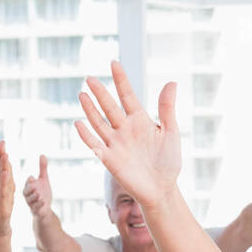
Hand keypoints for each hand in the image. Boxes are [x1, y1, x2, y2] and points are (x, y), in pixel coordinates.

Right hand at [22, 154, 53, 218]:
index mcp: (28, 187)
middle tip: (34, 185)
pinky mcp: (36, 211)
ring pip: (31, 200)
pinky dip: (39, 205)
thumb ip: (42, 168)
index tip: (33, 178)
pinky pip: (36, 208)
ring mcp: (31, 203)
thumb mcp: (44, 180)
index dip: (30, 181)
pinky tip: (43, 202)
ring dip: (35, 197)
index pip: (28, 183)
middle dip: (31, 188)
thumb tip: (42, 155)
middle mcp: (28, 195)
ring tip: (39, 194)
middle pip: (27, 191)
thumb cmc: (42, 193)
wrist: (45, 209)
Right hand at [75, 60, 181, 208]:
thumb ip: (167, 108)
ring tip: (82, 94)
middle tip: (90, 78)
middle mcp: (124, 129)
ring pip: (99, 122)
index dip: (121, 80)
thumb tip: (172, 82)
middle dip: (100, 93)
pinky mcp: (109, 159)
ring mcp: (115, 143)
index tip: (114, 63)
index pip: (127, 95)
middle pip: (109, 107)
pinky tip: (79, 123)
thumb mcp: (170, 132)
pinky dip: (87, 135)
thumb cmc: (168, 161)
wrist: (162, 189)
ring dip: (90, 109)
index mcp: (140, 120)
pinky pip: (95, 145)